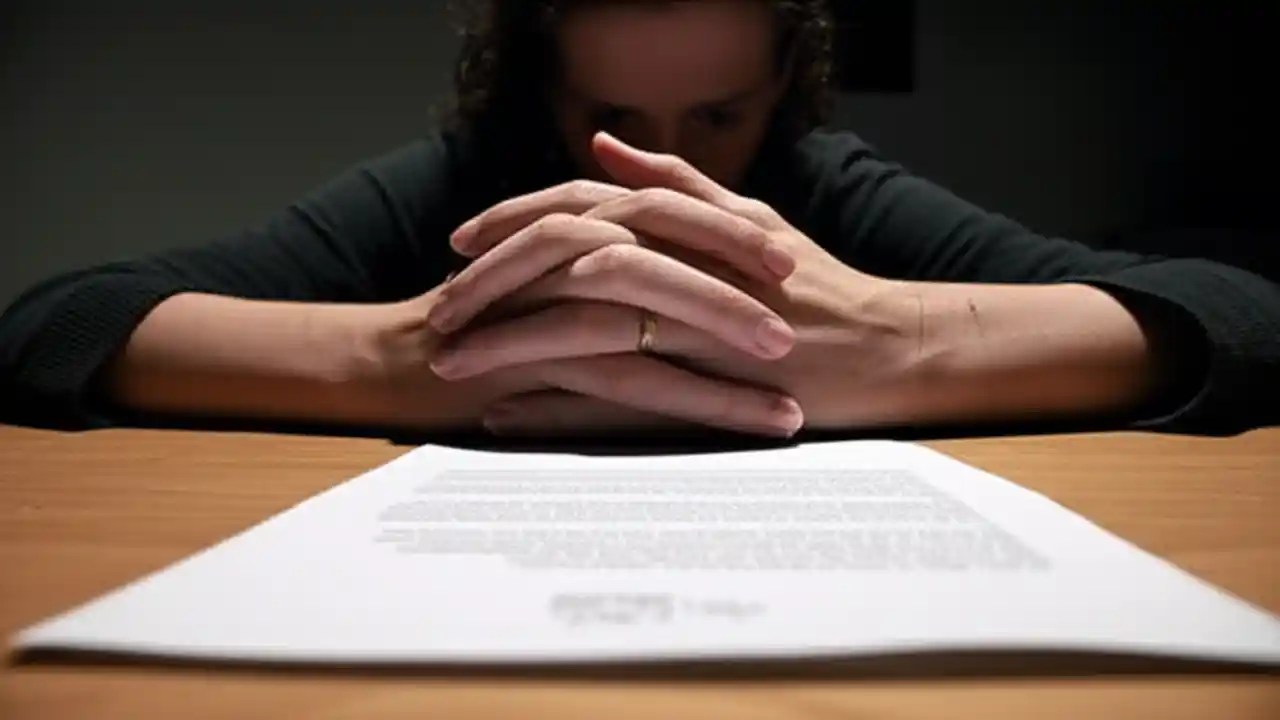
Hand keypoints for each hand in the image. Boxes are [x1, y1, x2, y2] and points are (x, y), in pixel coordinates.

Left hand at [433, 133, 910, 433]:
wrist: (886, 350)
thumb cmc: (817, 284)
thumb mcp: (750, 218)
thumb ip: (676, 183)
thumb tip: (603, 145)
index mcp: (689, 225)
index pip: (583, 208)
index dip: (515, 221)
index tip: (463, 241)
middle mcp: (686, 268)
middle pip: (566, 264)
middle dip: (494, 287)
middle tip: (440, 311)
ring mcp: (696, 330)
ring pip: (582, 328)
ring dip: (510, 346)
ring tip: (454, 365)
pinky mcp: (709, 389)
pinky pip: (617, 401)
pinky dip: (558, 409)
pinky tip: (509, 418)